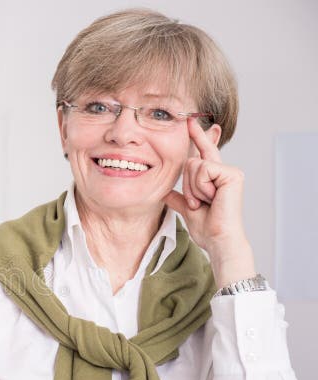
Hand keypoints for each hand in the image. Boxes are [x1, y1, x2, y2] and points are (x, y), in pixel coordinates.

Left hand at [164, 118, 255, 286]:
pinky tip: (211, 199)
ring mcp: (230, 172)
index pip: (202, 153)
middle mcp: (224, 171)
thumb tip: (166, 193)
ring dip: (193, 189)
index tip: (189, 120)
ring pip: (195, 166)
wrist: (218, 239)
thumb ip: (178, 198)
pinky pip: (203, 170)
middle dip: (188, 185)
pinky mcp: (232, 174)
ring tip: (205, 203)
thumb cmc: (207, 228)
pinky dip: (201, 187)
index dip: (196, 136)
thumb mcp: (187, 209)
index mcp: (214, 178)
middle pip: (191, 161)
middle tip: (199, 203)